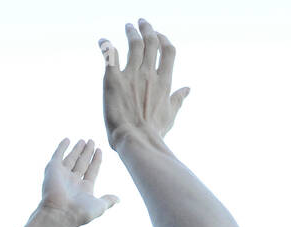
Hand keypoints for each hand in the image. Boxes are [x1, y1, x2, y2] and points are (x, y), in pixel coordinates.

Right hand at [40, 139, 118, 226]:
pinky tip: (67, 140)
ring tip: (83, 140)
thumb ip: (108, 200)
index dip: (96, 160)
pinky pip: (57, 155)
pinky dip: (61, 147)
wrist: (59, 214)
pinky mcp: (53, 170)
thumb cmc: (80, 213)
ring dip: (77, 149)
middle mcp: (73, 181)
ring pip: (72, 158)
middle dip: (87, 152)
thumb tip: (119, 199)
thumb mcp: (99, 206)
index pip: (92, 170)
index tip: (100, 150)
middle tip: (92, 141)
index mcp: (84, 188)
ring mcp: (62, 175)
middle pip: (82, 163)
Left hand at [100, 19, 188, 150]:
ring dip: (131, 33)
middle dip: (147, 29)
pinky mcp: (113, 79)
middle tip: (142, 23)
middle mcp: (149, 74)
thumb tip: (188, 89)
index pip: (168, 50)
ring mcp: (131, 75)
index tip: (159, 35)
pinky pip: (110, 56)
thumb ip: (178, 99)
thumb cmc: (153, 132)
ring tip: (129, 27)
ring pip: (134, 44)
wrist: (135, 139)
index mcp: (164, 81)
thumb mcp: (170, 115)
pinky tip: (102, 41)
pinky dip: (106, 46)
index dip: (164, 39)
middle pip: (151, 42)